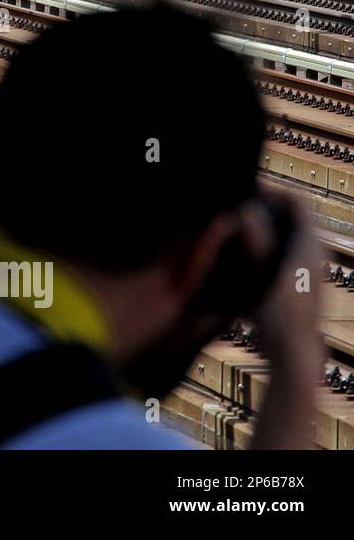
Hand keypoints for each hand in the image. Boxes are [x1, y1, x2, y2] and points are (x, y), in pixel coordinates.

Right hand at [241, 190, 321, 368]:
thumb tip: (246, 211)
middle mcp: (309, 253)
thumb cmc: (282, 315)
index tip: (245, 190)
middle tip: (234, 208)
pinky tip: (236, 259)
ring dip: (257, 228)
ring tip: (231, 230)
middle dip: (261, 208)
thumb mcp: (263, 273)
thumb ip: (256, 240)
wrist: (292, 352)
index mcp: (308, 245)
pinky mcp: (291, 283)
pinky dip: (257, 248)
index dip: (271, 190)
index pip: (296, 201)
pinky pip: (274, 253)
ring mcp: (302, 268)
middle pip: (287, 216)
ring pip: (279, 234)